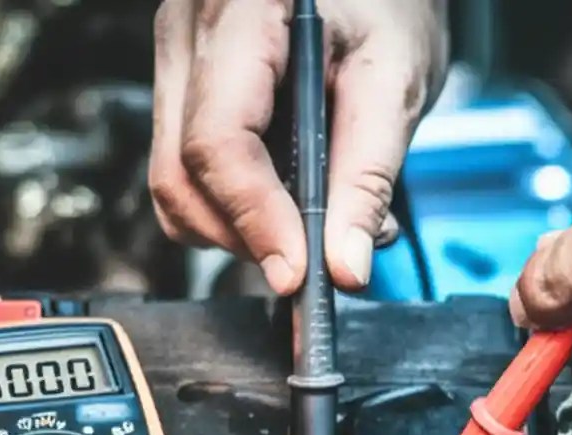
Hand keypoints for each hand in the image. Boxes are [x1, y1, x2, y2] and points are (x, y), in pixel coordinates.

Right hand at [150, 0, 448, 293]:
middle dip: (246, 235)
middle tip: (315, 261)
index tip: (297, 271)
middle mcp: (187, 32)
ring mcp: (174, 59)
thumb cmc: (387, 5)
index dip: (254, 216)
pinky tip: (285, 198)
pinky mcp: (179, 87)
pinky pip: (183, 170)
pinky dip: (232, 207)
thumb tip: (344, 267)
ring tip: (311, 225)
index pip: (218, 139)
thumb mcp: (397, 81)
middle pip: (181, 173)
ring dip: (237, 229)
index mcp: (241, 11)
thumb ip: (369, 177)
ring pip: (174, 183)